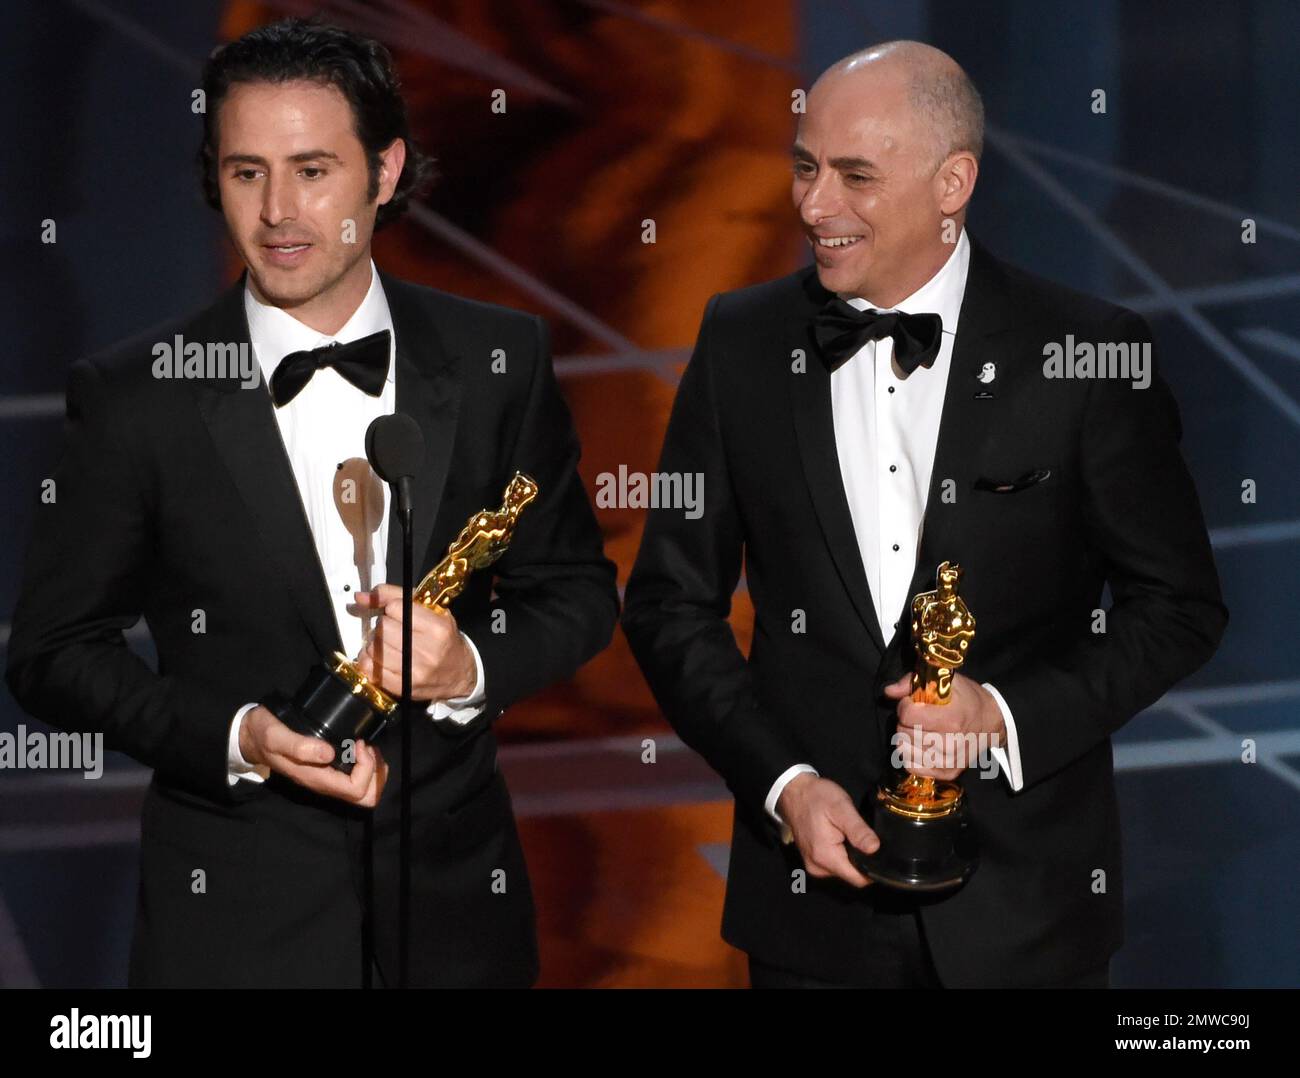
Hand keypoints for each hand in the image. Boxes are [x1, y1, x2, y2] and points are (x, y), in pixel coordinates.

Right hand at [238, 705, 387, 806]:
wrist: (252, 738)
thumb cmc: (264, 735)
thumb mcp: (276, 736)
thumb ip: (298, 746)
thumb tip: (328, 754)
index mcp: (315, 779)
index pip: (355, 789)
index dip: (366, 768)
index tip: (358, 743)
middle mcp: (325, 783)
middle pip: (365, 797)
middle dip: (375, 773)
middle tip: (367, 747)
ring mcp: (328, 779)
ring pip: (365, 790)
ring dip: (373, 768)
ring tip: (365, 745)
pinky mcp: (330, 771)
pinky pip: (358, 778)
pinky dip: (367, 764)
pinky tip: (360, 747)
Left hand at [351, 583, 476, 701]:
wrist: (461, 675)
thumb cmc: (444, 640)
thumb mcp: (431, 612)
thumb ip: (394, 597)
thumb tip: (359, 597)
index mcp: (437, 628)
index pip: (395, 607)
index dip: (392, 608)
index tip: (399, 615)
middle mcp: (427, 650)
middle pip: (382, 628)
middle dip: (383, 626)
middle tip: (393, 631)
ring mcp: (413, 671)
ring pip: (373, 647)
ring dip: (374, 644)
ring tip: (386, 645)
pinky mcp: (402, 687)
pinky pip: (369, 669)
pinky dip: (369, 661)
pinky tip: (379, 658)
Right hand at [776, 773, 878, 887]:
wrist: (794, 791)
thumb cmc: (817, 797)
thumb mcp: (842, 808)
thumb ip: (859, 831)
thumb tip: (875, 849)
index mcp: (826, 858)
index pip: (858, 879)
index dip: (873, 870)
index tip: (881, 854)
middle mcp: (818, 868)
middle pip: (851, 875)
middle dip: (861, 859)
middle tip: (861, 835)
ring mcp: (813, 866)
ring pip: (844, 869)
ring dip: (851, 856)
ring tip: (848, 834)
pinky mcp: (812, 860)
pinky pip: (834, 864)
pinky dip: (841, 853)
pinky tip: (840, 837)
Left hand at [883, 672, 1004, 780]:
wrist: (991, 721)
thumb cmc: (965, 698)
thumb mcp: (944, 680)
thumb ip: (912, 682)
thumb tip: (888, 691)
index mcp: (951, 719)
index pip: (907, 715)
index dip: (905, 705)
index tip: (913, 702)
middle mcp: (951, 743)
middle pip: (903, 732)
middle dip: (905, 721)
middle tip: (919, 716)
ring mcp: (949, 761)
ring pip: (904, 750)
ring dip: (906, 738)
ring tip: (921, 729)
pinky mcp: (947, 773)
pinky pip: (911, 767)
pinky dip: (910, 755)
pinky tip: (920, 745)